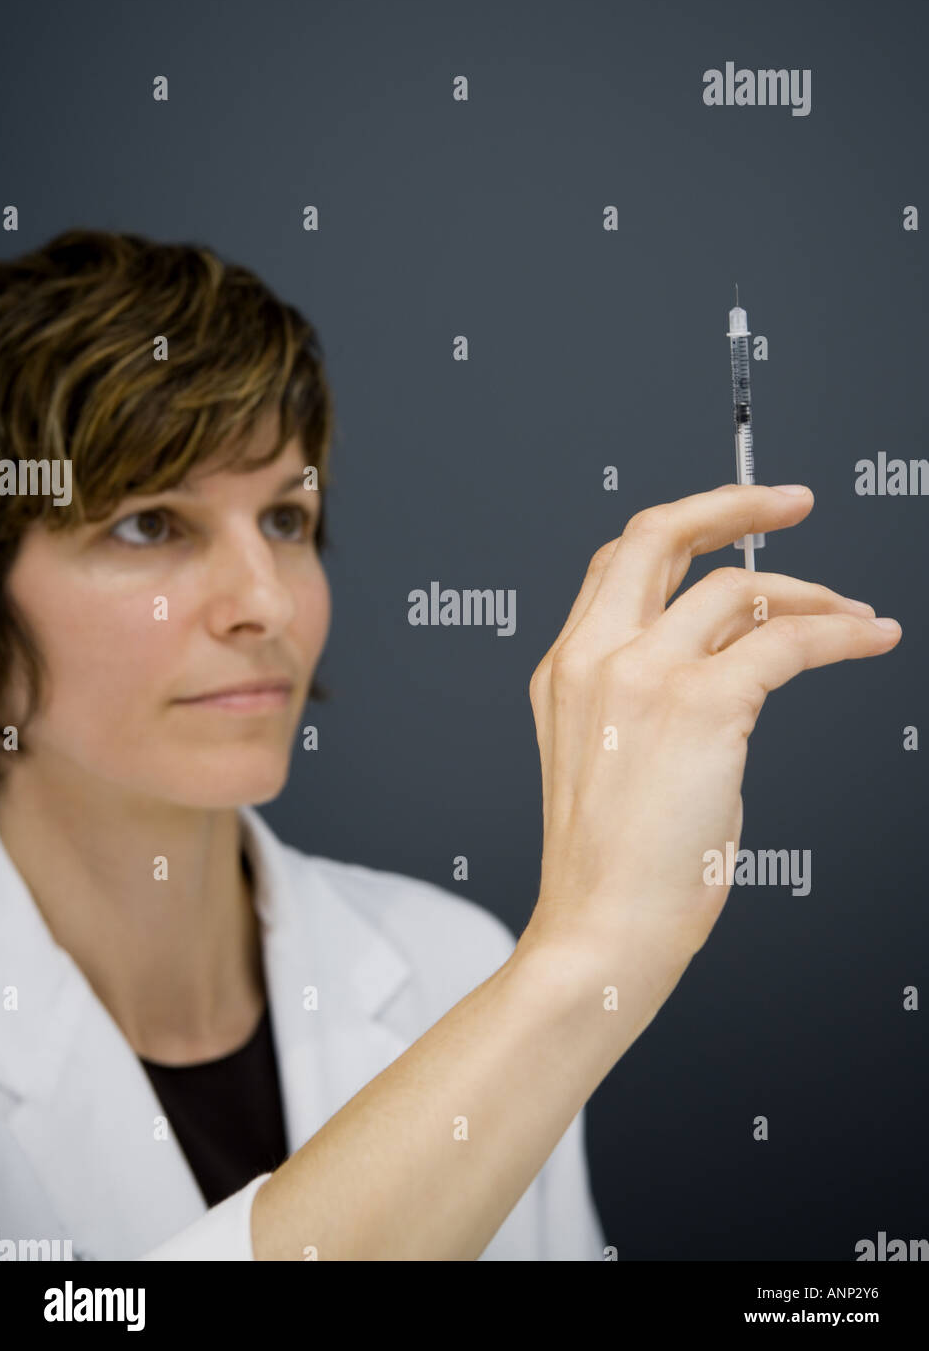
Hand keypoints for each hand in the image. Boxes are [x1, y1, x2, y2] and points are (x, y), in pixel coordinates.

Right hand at [522, 484, 900, 967]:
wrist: (597, 933)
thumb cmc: (611, 869)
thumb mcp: (612, 760)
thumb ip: (653, 696)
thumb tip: (740, 657)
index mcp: (565, 669)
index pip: (622, 564)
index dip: (683, 529)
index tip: (730, 520)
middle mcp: (593, 656)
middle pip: (660, 534)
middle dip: (733, 502)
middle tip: (791, 501)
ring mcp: (641, 674)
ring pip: (738, 587)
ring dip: (810, 592)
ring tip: (853, 616)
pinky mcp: (699, 705)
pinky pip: (787, 640)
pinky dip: (839, 633)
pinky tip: (869, 638)